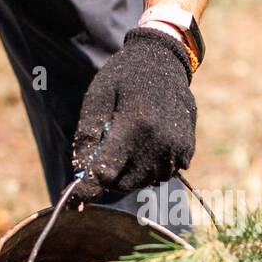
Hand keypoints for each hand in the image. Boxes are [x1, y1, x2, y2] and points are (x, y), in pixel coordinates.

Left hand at [72, 27, 196, 201]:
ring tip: (128, 143)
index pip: (106, 173)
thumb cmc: (123, 77)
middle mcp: (159, 141)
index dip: (87, 188)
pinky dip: (150, 167)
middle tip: (104, 156)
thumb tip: (81, 172)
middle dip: (109, 178)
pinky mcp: (187, 150)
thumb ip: (88, 135)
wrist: (163, 60)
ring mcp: (176, 148)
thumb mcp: (97, 96)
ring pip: (144, 182)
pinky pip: (163, 175)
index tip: (74, 200)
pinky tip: (146, 144)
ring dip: (130, 172)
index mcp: (135, 125)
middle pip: (125, 183)